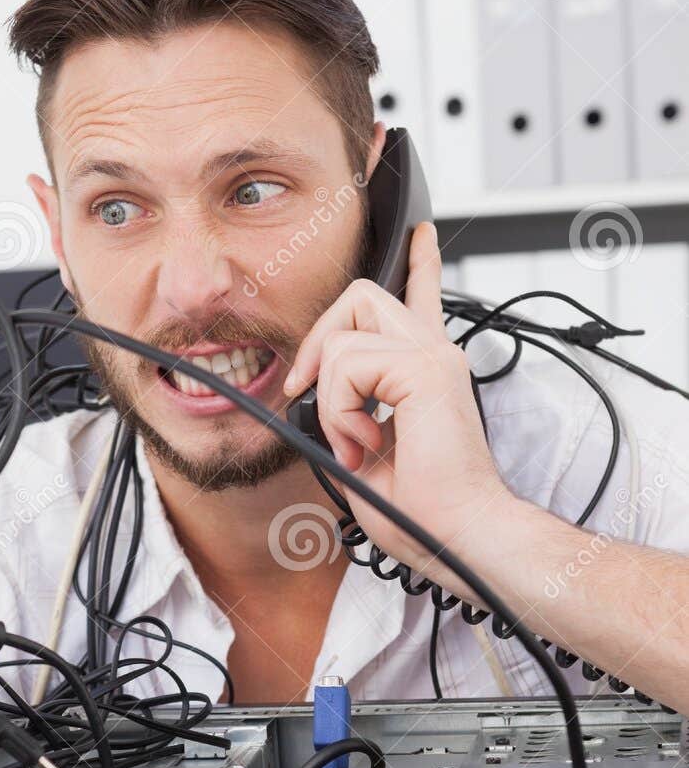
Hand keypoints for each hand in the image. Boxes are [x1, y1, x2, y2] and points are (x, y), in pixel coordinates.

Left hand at [284, 223, 516, 594]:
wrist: (458, 534)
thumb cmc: (423, 512)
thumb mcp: (366, 454)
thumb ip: (346, 414)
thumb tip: (310, 399)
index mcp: (428, 371)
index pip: (423, 298)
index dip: (421, 262)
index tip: (421, 233)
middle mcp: (434, 354)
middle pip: (360, 296)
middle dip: (319, 342)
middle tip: (311, 392)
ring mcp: (432, 356)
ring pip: (341, 339)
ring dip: (331, 401)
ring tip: (358, 444)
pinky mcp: (423, 369)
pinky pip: (346, 366)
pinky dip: (341, 411)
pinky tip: (368, 443)